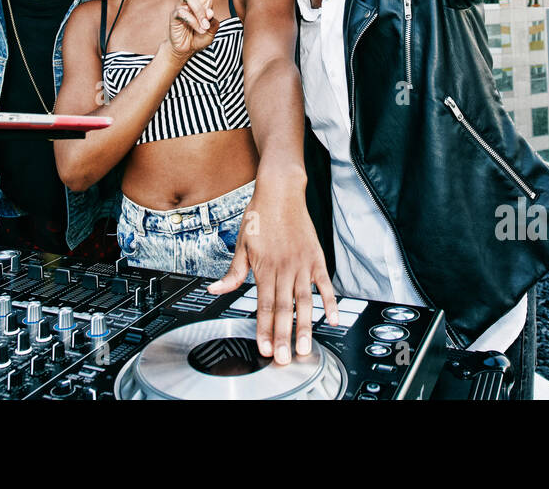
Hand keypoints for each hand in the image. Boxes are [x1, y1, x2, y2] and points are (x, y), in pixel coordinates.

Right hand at [167, 0, 214, 58]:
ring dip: (201, 14)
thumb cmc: (199, 35)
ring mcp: (181, 3)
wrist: (185, 48)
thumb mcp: (212, 28)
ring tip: (204, 26)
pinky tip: (196, 30)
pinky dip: (194, 23)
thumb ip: (212, 21)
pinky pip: (186, 14)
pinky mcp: (175, 13)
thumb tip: (208, 15)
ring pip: (191, 0)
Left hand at [207, 172, 337, 364]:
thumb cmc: (259, 215)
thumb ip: (233, 272)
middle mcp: (284, 267)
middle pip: (283, 308)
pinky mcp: (316, 258)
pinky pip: (325, 284)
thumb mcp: (241, 244)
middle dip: (282, 336)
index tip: (263, 348)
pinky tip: (333, 319)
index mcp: (264, 267)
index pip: (263, 305)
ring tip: (304, 347)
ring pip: (304, 301)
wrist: (281, 190)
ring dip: (305, 327)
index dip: (263, 329)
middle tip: (283, 358)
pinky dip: (330, 302)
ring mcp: (302, 264)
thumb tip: (216, 290)